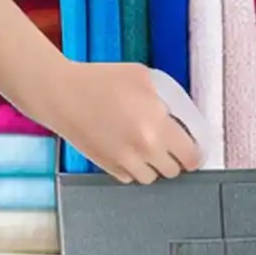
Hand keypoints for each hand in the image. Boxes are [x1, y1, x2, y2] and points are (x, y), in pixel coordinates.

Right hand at [34, 60, 200, 183]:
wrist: (60, 94)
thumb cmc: (99, 81)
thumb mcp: (144, 77)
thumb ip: (168, 97)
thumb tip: (182, 115)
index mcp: (156, 125)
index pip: (191, 157)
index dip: (195, 153)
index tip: (193, 149)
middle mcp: (142, 148)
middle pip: (174, 171)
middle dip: (175, 159)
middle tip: (170, 145)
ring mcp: (123, 161)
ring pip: (152, 178)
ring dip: (154, 166)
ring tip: (148, 147)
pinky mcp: (106, 166)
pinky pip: (129, 178)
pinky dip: (133, 168)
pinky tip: (129, 150)